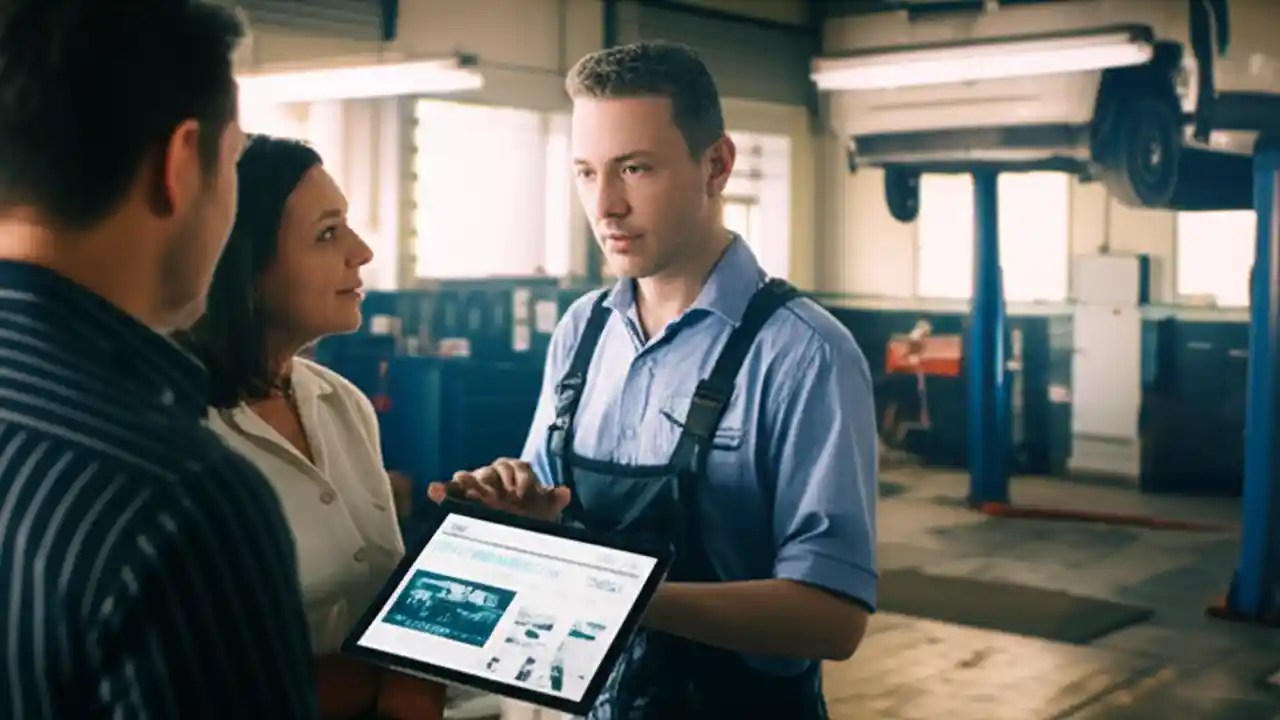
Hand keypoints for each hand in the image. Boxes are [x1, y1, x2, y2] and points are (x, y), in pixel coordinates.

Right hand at [427, 457, 570, 522]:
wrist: (513, 531)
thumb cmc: (528, 516)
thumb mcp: (542, 511)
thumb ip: (551, 501)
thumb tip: (565, 492)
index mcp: (515, 473)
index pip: (517, 467)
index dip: (520, 479)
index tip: (521, 494)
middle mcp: (495, 477)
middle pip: (491, 470)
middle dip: (492, 478)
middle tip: (494, 492)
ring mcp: (477, 488)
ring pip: (469, 477)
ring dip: (467, 478)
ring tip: (463, 481)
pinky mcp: (460, 499)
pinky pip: (448, 491)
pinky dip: (440, 489)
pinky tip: (432, 490)